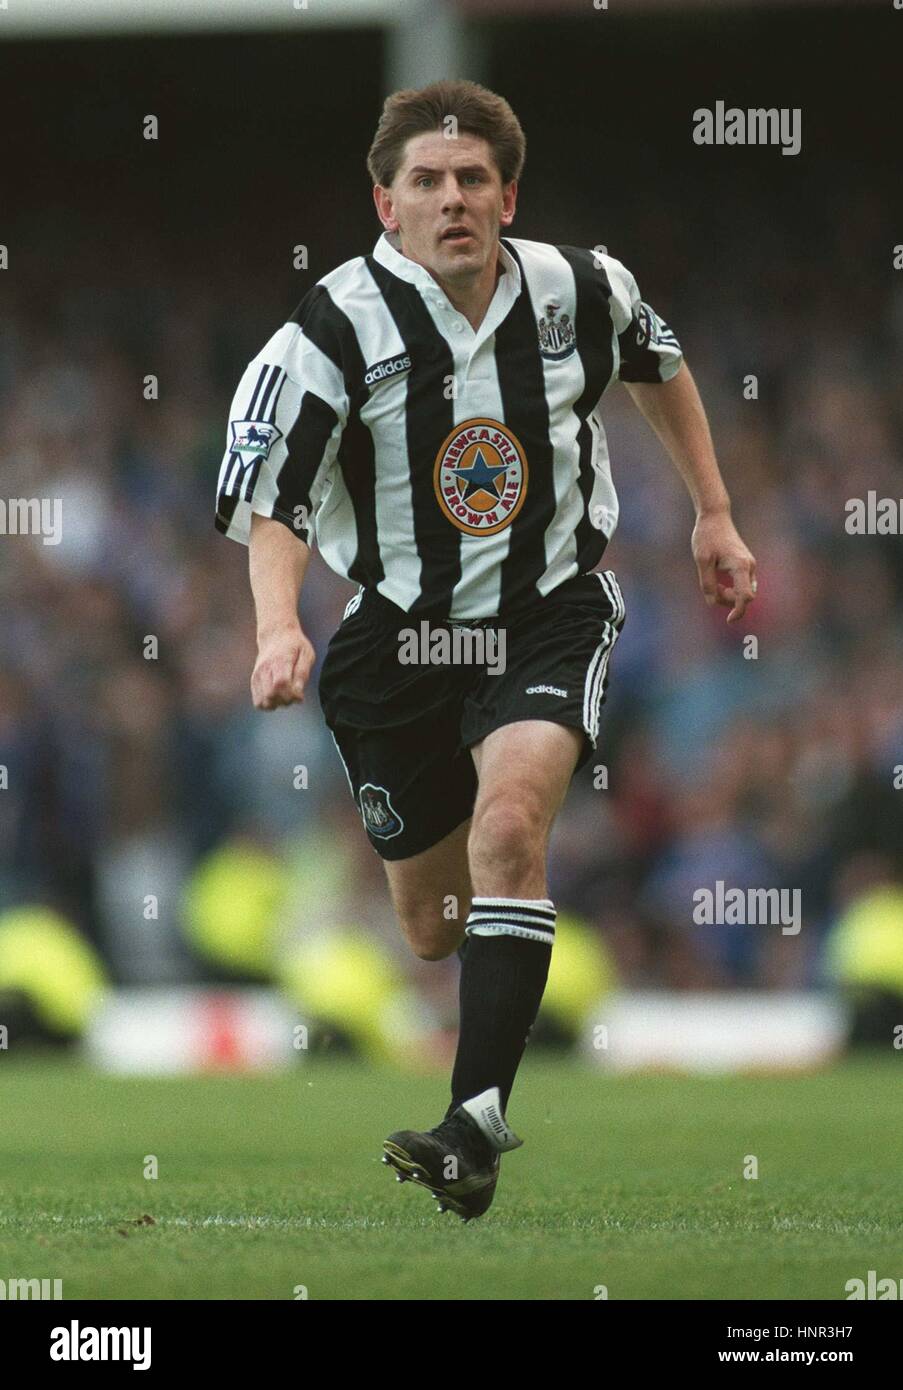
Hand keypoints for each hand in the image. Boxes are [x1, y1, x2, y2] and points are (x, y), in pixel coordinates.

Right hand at [251, 622, 315, 709]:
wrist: (275, 635)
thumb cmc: (295, 645)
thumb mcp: (306, 654)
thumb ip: (303, 673)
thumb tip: (298, 692)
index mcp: (280, 661)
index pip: (281, 684)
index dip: (292, 694)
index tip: (300, 696)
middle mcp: (265, 669)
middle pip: (271, 695)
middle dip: (285, 701)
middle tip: (294, 695)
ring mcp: (257, 675)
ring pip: (263, 701)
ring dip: (277, 704)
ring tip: (285, 696)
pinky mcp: (254, 681)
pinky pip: (258, 702)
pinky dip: (269, 704)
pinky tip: (277, 697)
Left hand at [691, 509, 757, 623]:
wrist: (715, 516)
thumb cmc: (707, 536)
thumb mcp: (702, 560)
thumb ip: (708, 583)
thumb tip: (712, 603)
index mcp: (740, 566)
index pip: (745, 597)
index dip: (738, 611)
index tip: (728, 621)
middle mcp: (749, 566)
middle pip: (744, 596)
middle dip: (728, 600)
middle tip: (711, 589)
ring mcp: (749, 565)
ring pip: (744, 591)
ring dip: (729, 594)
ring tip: (713, 581)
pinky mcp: (745, 564)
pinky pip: (742, 584)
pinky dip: (731, 588)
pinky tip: (718, 579)